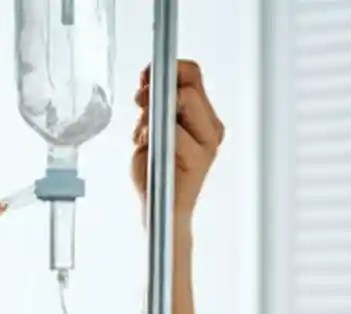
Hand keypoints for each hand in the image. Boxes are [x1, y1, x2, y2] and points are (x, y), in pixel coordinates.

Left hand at [131, 60, 224, 223]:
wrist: (160, 206)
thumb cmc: (154, 168)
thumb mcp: (148, 125)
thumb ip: (152, 102)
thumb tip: (148, 76)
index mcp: (202, 114)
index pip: (192, 73)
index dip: (165, 70)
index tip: (145, 78)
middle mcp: (210, 126)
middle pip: (185, 85)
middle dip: (154, 93)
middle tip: (140, 106)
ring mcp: (207, 142)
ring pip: (178, 103)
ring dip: (150, 118)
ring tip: (145, 138)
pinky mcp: (198, 159)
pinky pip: (171, 132)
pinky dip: (151, 137)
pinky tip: (148, 151)